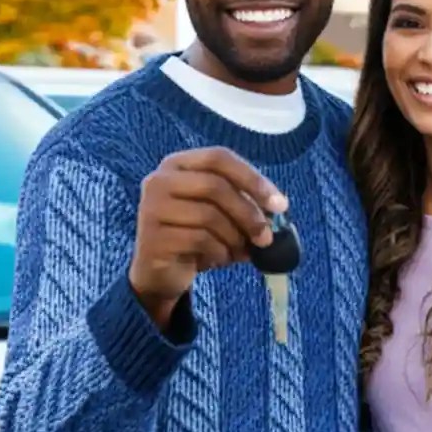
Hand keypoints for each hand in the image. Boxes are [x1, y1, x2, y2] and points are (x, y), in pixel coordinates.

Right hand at [129, 147, 286, 320]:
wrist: (159, 273)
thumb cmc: (194, 236)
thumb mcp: (220, 213)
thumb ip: (244, 203)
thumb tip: (278, 207)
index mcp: (178, 165)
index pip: (219, 157)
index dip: (252, 178)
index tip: (279, 204)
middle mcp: (159, 180)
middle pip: (215, 186)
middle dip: (248, 213)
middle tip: (266, 237)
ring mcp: (151, 208)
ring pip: (209, 215)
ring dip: (234, 237)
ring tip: (240, 251)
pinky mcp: (152, 237)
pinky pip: (199, 240)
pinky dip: (219, 252)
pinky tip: (220, 259)